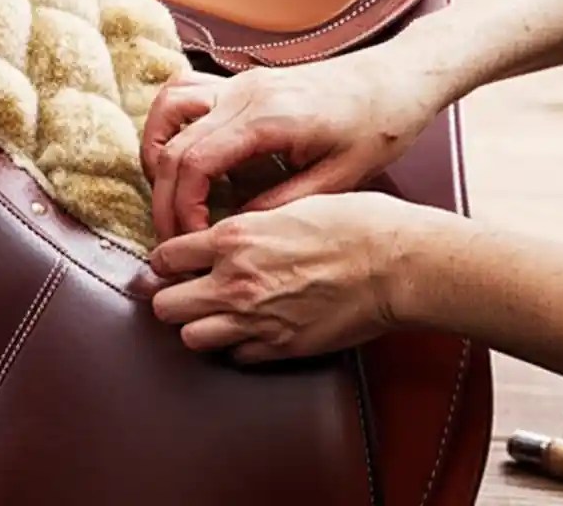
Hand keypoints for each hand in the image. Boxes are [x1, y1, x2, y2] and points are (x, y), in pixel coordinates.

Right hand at [141, 48, 446, 240]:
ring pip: (167, 110)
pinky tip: (183, 157)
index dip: (183, 208)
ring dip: (157, 154)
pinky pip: (185, 94)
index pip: (195, 163)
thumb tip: (235, 230)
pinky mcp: (242, 82)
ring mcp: (239, 82)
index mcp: (268, 118)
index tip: (193, 239)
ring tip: (170, 195)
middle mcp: (244, 93)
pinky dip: (171, 125)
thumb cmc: (380, 126)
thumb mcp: (340, 179)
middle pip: (173, 144)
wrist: (398, 79)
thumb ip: (282, 205)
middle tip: (172, 236)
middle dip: (164, 197)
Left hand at [148, 192, 443, 363]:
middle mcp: (235, 282)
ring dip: (200, 327)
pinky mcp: (280, 347)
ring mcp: (255, 319)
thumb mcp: (292, 206)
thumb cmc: (356, 225)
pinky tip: (254, 331)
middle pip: (165, 305)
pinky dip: (238, 347)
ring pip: (190, 338)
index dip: (166, 261)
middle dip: (172, 298)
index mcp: (235, 238)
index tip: (176, 263)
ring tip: (218, 315)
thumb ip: (250, 225)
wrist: (398, 264)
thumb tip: (228, 234)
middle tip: (189, 292)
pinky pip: (235, 357)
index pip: (164, 257)